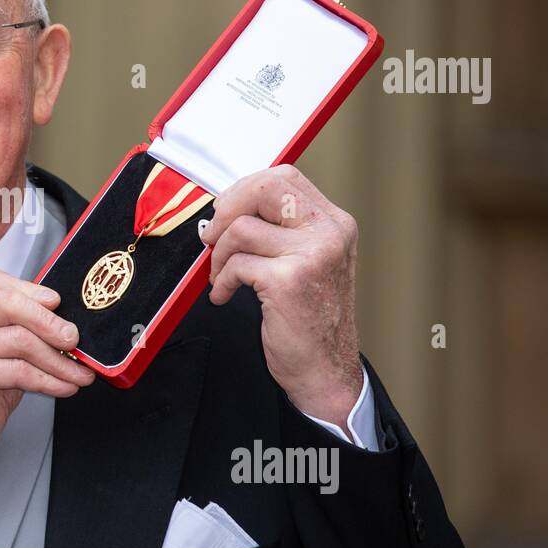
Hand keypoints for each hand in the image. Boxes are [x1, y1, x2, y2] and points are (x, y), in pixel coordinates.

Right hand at [0, 269, 92, 541]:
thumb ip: (17, 357)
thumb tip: (58, 345)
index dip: (30, 290)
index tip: (59, 307)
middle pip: (8, 301)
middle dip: (50, 320)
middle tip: (75, 340)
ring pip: (18, 338)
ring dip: (58, 359)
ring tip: (78, 374)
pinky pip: (16, 370)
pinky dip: (47, 380)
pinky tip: (61, 388)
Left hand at [198, 165, 361, 427]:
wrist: (325, 370)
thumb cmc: (308, 318)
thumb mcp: (306, 261)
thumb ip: (280, 229)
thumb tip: (228, 205)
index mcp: (334, 222)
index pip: (283, 177)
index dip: (244, 190)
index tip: (226, 213)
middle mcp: (329, 232)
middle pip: (264, 187)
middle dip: (227, 209)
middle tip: (213, 237)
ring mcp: (313, 254)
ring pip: (241, 228)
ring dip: (219, 255)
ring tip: (222, 278)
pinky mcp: (290, 280)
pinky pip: (236, 264)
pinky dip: (221, 282)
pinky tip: (225, 296)